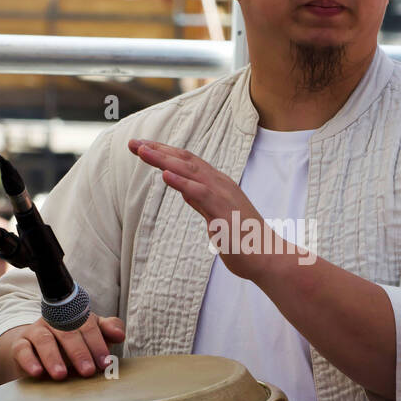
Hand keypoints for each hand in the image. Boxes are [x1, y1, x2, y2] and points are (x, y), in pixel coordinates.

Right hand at [0, 314, 125, 386]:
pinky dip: (29, 361)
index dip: (97, 344)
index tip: (105, 363)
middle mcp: (55, 320)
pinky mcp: (20, 344)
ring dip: (53, 358)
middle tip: (88, 371)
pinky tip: (37, 373)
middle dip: (79, 353)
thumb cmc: (73, 343)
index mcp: (75, 315)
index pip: (87, 326)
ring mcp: (36, 330)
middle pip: (67, 333)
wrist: (39, 349)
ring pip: (44, 340)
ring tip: (61, 375)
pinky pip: (23, 350)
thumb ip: (108, 331)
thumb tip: (121, 334)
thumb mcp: (93, 336)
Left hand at [128, 138, 284, 281]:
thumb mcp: (216, 217)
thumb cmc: (244, 240)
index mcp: (218, 185)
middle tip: (133, 143)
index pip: (187, 162)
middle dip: (157, 150)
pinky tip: (165, 175)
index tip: (142, 147)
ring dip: (164, 159)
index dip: (164, 152)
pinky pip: (200, 193)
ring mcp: (222, 195)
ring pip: (189, 171)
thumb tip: (185, 191)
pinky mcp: (223, 210)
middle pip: (184, 160)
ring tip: (142, 151)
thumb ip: (201, 202)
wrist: (267, 257)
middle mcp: (220, 184)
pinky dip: (182, 182)